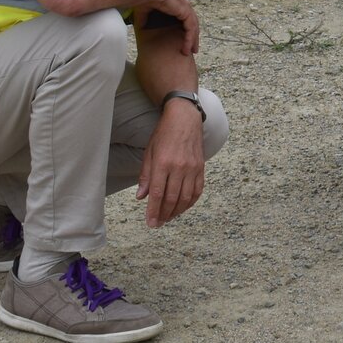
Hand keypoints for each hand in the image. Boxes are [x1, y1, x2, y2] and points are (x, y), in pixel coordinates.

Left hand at [137, 97, 206, 226]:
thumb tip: (141, 197)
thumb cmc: (164, 133)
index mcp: (163, 163)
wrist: (185, 118)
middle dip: (163, 214)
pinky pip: (197, 190)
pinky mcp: (201, 168)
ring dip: (176, 211)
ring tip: (168, 218)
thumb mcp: (149, 152)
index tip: (150, 222)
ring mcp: (192, 168)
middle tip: (157, 224)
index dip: (153, 211)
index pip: (157, 193)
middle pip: (171, 198)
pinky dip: (190, 202)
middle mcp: (179, 167)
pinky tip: (182, 207)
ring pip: (186, 197)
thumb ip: (146, 175)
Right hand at [148, 0, 201, 54]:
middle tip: (190, 49)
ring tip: (190, 51)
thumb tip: (140, 28)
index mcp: (175, 2)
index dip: (183, 29)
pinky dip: (189, 39)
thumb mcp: (144, 10)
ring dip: (192, 40)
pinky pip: (191, 28)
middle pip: (191, 23)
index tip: (181, 40)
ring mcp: (186, 7)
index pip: (183, 17)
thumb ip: (144, 19)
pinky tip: (187, 48)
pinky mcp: (186, 11)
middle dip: (192, 36)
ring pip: (193, 27)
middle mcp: (183, 4)